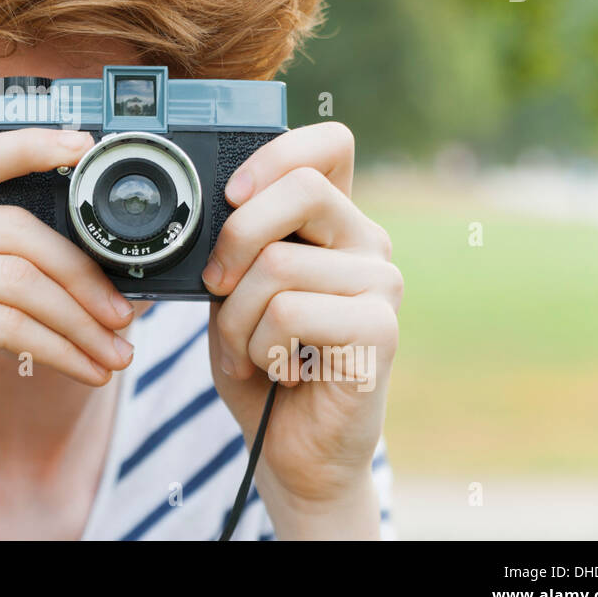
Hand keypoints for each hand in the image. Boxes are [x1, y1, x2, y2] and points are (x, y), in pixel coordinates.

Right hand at [0, 128, 134, 537]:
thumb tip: (89, 276)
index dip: (33, 145)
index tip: (85, 145)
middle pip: (16, 231)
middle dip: (83, 276)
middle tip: (124, 317)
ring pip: (18, 280)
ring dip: (79, 323)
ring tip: (114, 355)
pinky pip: (3, 325)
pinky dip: (56, 349)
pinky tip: (81, 369)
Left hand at [202, 122, 400, 536]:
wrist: (292, 451)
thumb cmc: (259, 365)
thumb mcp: (232, 290)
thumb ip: (233, 244)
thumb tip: (216, 204)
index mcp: (333, 222)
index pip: (329, 145)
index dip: (277, 154)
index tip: (231, 196)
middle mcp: (367, 243)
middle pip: (300, 189)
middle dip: (234, 240)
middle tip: (217, 288)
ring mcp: (381, 284)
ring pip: (279, 263)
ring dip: (237, 318)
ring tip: (251, 349)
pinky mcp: (380, 329)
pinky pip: (291, 312)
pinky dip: (261, 346)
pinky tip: (278, 368)